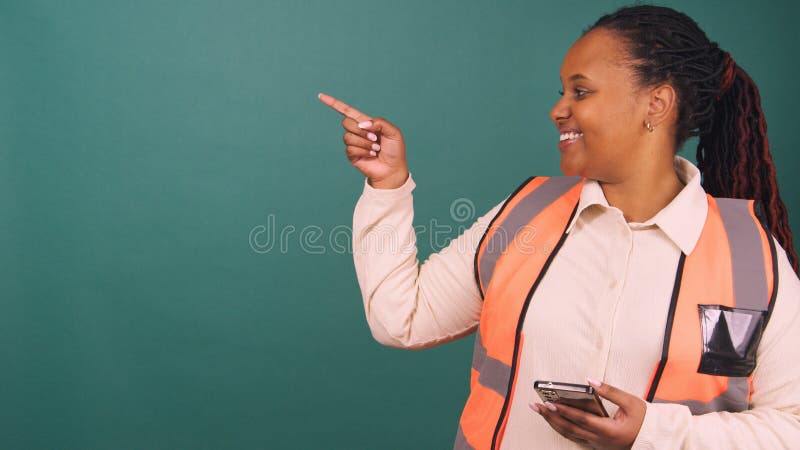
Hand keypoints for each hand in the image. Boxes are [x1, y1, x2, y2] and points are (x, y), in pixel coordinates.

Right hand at [318, 92, 408, 188]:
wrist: (393, 169)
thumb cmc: (395, 150)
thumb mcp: (393, 131)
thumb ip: (379, 122)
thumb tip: (362, 124)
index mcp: (365, 122)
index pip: (346, 111)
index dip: (334, 103)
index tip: (321, 96)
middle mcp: (357, 131)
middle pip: (346, 122)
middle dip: (360, 130)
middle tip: (375, 138)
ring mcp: (353, 143)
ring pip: (348, 137)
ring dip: (364, 143)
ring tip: (375, 148)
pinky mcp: (351, 155)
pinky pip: (350, 149)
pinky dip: (363, 151)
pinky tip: (371, 155)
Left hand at [531, 379, 645, 448]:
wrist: (653, 438)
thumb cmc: (644, 420)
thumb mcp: (631, 402)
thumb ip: (610, 391)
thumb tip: (589, 381)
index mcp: (610, 431)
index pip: (581, 420)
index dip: (565, 411)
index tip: (549, 403)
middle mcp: (600, 441)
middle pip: (570, 429)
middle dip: (551, 417)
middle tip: (536, 406)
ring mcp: (597, 445)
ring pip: (570, 435)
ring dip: (553, 423)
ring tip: (540, 411)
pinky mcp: (596, 444)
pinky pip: (575, 437)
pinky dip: (562, 428)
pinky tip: (554, 420)